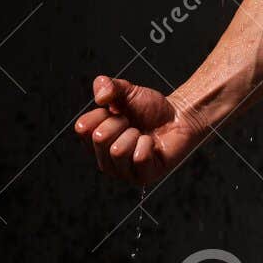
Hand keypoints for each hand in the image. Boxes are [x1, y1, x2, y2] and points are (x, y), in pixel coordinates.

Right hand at [73, 76, 203, 185]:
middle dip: (120, 123)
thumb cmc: (150, 108)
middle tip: (133, 123)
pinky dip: (148, 144)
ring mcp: (123, 172)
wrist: (179, 116)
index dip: (102, 113)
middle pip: (100, 139)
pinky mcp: (144, 176)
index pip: (83, 127)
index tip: (117, 112)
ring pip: (118, 151)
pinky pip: (139, 158)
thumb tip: (101, 96)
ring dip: (135, 134)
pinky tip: (152, 143)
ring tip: (142, 133)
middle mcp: (104, 160)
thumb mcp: (126, 91)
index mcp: (94, 142)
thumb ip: (109, 86)